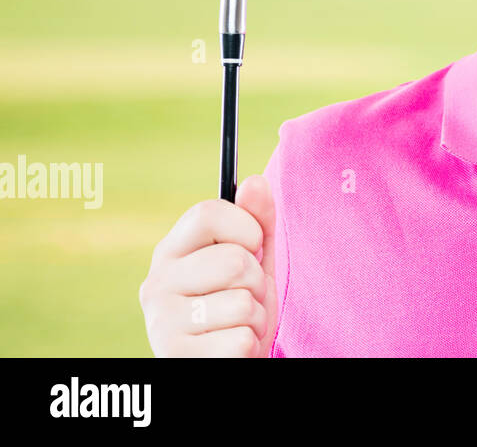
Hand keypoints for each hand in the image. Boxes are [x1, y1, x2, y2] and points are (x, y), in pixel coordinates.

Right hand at [138, 175, 277, 356]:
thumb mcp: (254, 259)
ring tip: (238, 324)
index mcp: (171, 250)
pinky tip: (231, 349)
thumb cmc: (239, 303)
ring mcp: (161, 323)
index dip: (246, 227)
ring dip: (256, 318)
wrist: (228, 358)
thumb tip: (253, 180)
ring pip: (242, 304)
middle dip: (257, 282)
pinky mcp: (175, 357)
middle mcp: (156, 283)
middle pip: (234, 261)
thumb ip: (257, 220)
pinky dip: (249, 346)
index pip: (207, 213)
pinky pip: (241, 341)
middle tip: (246, 296)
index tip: (253, 246)